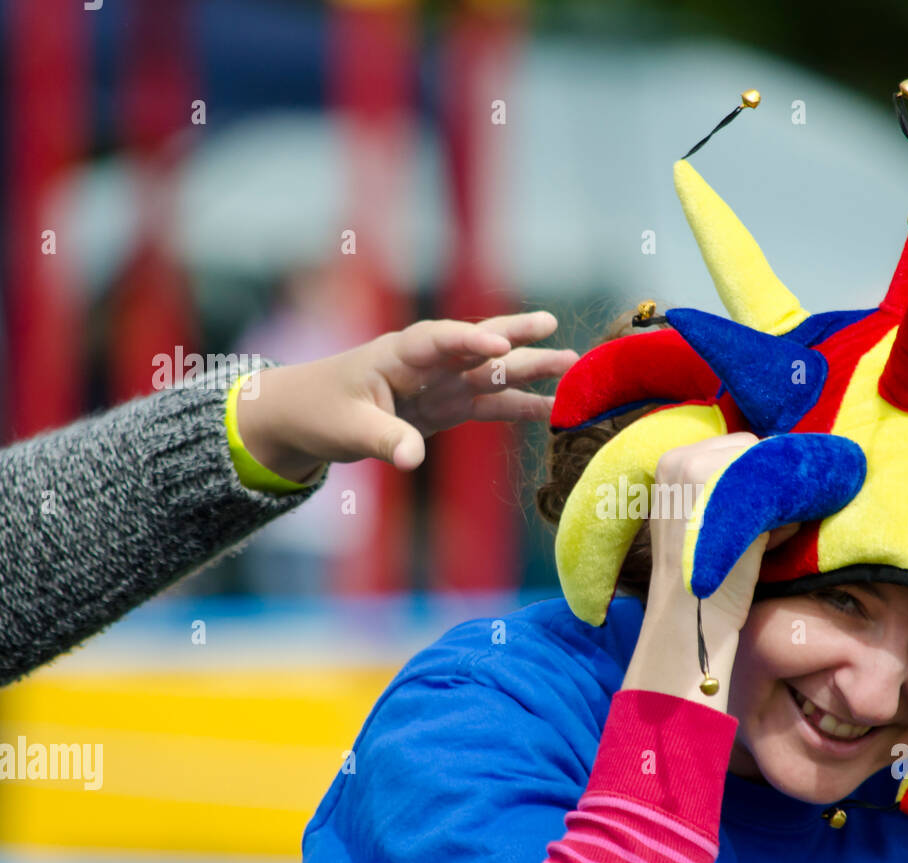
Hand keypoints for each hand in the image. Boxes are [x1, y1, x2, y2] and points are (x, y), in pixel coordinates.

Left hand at [235, 311, 577, 481]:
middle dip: (514, 336)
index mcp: (396, 355)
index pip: (437, 340)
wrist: (305, 418)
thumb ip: (384, 440)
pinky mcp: (444, 409)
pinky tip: (551, 409)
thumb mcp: (346, 428)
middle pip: (475, 346)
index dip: (468, 341)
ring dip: (529, 370)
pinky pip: (487, 405)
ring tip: (572, 366)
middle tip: (551, 327)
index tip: (499, 346)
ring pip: (491, 374)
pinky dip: (518, 406)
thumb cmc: (320, 412)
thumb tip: (414, 459)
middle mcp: (426, 365)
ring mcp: (439, 386)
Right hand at [622, 433, 798, 709]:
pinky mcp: (734, 501)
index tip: (745, 516)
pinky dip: (786, 522)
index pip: (736, 444)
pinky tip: (769, 545)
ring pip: (772, 469)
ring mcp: (707, 477)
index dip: (753, 477)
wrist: (687, 619)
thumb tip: (779, 460)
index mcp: (671, 460)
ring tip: (762, 540)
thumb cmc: (698, 570)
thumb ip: (722, 483)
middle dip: (767, 484)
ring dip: (779, 503)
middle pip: (756, 450)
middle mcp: (685, 460)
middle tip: (758, 529)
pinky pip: (783, 495)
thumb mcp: (694, 513)